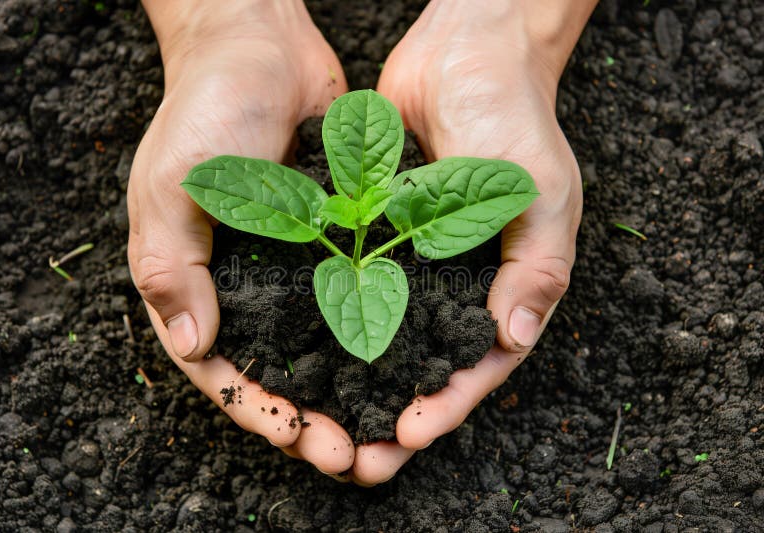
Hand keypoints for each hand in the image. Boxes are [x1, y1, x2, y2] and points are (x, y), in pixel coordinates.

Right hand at [128, 0, 353, 474]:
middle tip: (358, 456)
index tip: (302, 440)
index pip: (224, 370)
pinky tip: (413, 358)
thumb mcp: (167, 188)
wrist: (259, 47)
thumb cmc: (202, 111)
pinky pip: (359, 294)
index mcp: (194, 285)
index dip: (261, 411)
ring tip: (390, 426)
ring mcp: (294, 266)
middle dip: (316, 417)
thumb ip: (173, 267)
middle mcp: (245, 286)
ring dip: (353, 388)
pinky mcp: (335, 240)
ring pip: (324, 345)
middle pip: (280, 371)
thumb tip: (196, 345)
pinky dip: (380, 328)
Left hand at [352, 0, 594, 482]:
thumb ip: (536, 267)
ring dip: (352, 383)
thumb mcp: (542, 195)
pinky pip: (347, 284)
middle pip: (423, 366)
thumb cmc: (516, 119)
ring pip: (379, 338)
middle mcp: (454, 284)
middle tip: (355, 461)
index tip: (409, 435)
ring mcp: (409, 260)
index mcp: (503, 286)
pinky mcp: (370, 232)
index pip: (477, 365)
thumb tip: (514, 338)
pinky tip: (295, 351)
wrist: (466, 53)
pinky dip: (325, 318)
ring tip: (317, 423)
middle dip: (390, 414)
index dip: (447, 405)